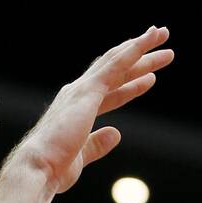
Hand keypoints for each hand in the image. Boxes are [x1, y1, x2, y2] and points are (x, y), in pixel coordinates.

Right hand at [16, 26, 174, 194]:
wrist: (38, 166)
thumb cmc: (53, 167)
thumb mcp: (81, 156)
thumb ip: (97, 143)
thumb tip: (116, 133)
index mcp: (76, 109)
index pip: (110, 91)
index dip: (130, 83)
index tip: (148, 77)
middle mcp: (78, 93)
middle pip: (116, 70)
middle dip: (138, 56)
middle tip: (160, 43)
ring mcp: (83, 90)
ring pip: (118, 62)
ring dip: (141, 47)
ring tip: (163, 35)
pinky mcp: (89, 91)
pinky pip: (116, 65)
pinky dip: (133, 50)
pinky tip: (149, 40)